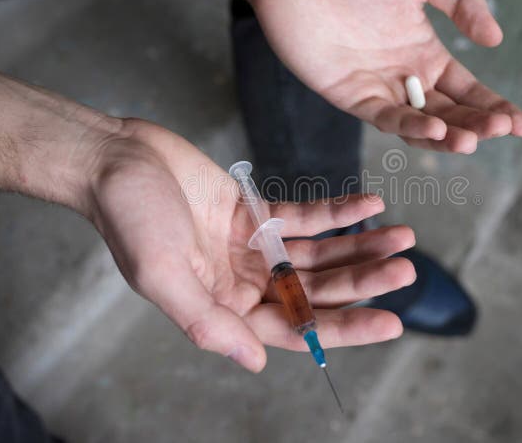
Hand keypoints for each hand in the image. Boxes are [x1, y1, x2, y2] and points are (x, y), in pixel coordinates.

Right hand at [88, 119, 415, 371]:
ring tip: (403, 237)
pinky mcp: (253, 212)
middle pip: (314, 290)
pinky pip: (304, 215)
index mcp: (222, 308)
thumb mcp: (163, 276)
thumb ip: (209, 322)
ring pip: (316, 253)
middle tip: (406, 270)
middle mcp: (241, 283)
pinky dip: (336, 211)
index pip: (295, 328)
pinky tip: (370, 202)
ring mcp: (250, 247)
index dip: (344, 327)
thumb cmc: (129, 218)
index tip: (392, 322)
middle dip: (361, 280)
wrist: (115, 159)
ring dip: (358, 246)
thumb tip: (257, 362)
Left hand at [250, 0, 521, 153]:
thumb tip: (495, 40)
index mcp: (426, 53)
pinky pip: (385, 117)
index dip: (496, 108)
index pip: (468, 90)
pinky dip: (410, 127)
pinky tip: (435, 130)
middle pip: (450, 112)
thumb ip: (461, 2)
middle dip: (477, 124)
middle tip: (501, 130)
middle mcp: (406, 77)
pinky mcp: (350, 96)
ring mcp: (379, 89)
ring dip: (447, 135)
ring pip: (420, 123)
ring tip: (471, 140)